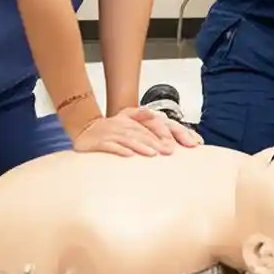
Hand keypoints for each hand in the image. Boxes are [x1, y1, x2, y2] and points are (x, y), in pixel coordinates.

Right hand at [73, 107, 200, 156]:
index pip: (158, 121)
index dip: (174, 131)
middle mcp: (124, 122)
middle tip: (170, 151)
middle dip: (158, 140)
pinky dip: (120, 150)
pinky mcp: (99, 141)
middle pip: (145, 131)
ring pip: (129, 137)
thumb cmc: (115, 131)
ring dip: (141, 145)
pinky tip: (129, 156)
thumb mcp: (132, 124)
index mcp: (135, 117)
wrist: (85, 131)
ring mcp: (111, 131)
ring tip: (153, 153)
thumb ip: (151, 126)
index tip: (188, 142)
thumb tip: (171, 129)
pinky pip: (110, 145)